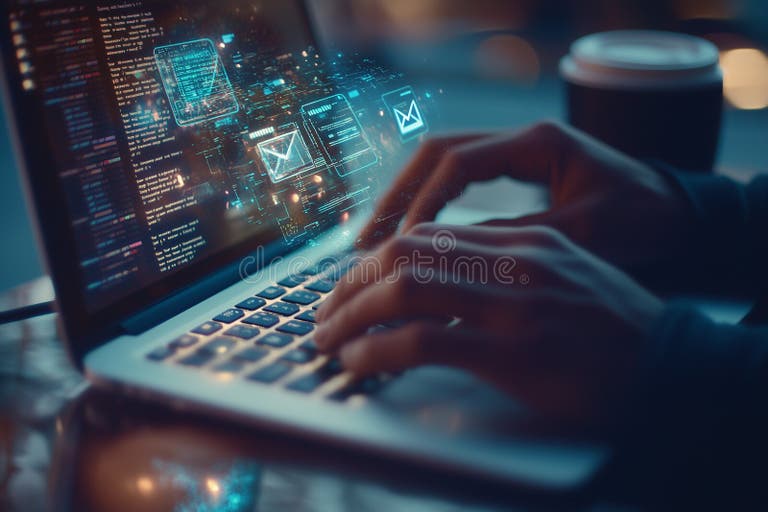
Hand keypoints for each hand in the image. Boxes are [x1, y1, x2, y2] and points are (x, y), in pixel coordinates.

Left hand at [316, 225, 663, 422]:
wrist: (671, 366)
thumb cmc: (615, 328)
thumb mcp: (562, 277)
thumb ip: (505, 269)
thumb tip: (440, 279)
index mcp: (524, 240)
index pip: (429, 235)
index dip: (377, 257)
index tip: (351, 283)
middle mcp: (513, 260)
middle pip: (405, 252)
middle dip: (351, 282)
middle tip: (325, 311)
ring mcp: (512, 304)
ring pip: (403, 288)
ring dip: (351, 313)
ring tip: (327, 337)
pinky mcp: (512, 351)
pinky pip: (421, 340)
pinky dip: (376, 350)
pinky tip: (357, 361)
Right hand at [357, 122, 694, 270]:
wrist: (678, 215)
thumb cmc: (641, 222)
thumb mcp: (580, 235)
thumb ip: (516, 240)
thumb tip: (450, 259)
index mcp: (538, 143)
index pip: (458, 162)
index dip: (424, 202)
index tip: (402, 244)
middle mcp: (521, 138)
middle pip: (437, 151)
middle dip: (398, 193)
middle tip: (367, 238)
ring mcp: (517, 149)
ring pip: (442, 161)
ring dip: (406, 196)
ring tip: (376, 238)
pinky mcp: (518, 168)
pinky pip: (459, 177)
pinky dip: (430, 202)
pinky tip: (413, 235)